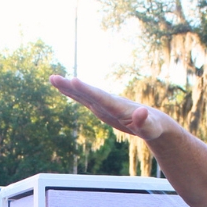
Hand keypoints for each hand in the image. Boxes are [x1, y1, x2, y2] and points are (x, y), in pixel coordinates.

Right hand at [49, 76, 169, 141]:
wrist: (154, 122)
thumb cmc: (153, 127)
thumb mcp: (151, 128)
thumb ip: (145, 122)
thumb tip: (141, 112)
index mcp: (118, 106)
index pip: (100, 97)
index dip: (87, 90)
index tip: (73, 80)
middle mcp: (109, 102)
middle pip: (87, 93)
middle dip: (71, 86)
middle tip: (54, 78)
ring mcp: (104, 104)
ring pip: (84, 94)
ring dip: (68, 88)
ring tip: (52, 79)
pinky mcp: (102, 109)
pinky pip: (85, 100)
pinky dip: (74, 94)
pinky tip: (64, 89)